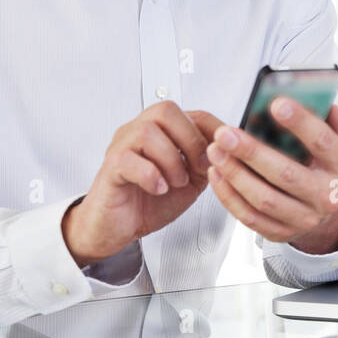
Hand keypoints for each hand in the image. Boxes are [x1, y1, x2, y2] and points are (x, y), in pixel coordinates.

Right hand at [61, 101, 215, 266]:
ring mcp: (122, 147)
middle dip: (190, 140)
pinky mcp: (110, 168)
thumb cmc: (147, 201)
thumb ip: (204, 163)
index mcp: (161, 131)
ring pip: (147, 132)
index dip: (214, 128)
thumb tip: (224, 149)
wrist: (116, 227)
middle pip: (165, 110)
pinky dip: (151, 176)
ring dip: (171, 160)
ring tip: (175, 182)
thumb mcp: (188, 181)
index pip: (191, 113)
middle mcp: (139, 132)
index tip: (226, 147)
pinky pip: (129, 160)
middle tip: (197, 167)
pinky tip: (159, 188)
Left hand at [195, 98, 337, 251]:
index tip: (276, 104)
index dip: (301, 123)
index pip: (323, 142)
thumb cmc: (319, 161)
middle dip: (252, 152)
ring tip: (215, 151)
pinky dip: (229, 196)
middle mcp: (327, 195)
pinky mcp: (281, 232)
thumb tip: (330, 106)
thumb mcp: (332, 137)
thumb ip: (332, 118)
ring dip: (235, 174)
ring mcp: (304, 218)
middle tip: (225, 133)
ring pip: (264, 199)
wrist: (321, 205)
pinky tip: (217, 174)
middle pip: (287, 174)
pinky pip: (250, 218)